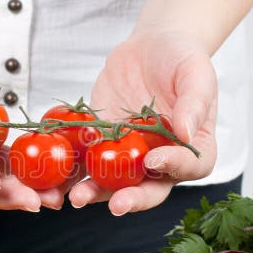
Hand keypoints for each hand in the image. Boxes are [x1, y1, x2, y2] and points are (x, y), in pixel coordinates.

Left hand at [68, 29, 217, 214]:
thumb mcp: (196, 72)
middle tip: (116, 204)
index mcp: (193, 147)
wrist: (150, 47)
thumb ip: (194, 102)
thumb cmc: (182, 58)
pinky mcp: (102, 144)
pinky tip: (56, 180)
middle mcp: (162, 159)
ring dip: (95, 193)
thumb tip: (186, 134)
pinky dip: (72, 172)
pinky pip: (87, 161)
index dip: (173, 168)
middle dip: (131, 198)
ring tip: (77, 197)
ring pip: (114, 182)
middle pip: (150, 187)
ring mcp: (130, 155)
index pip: (189, 167)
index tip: (154, 161)